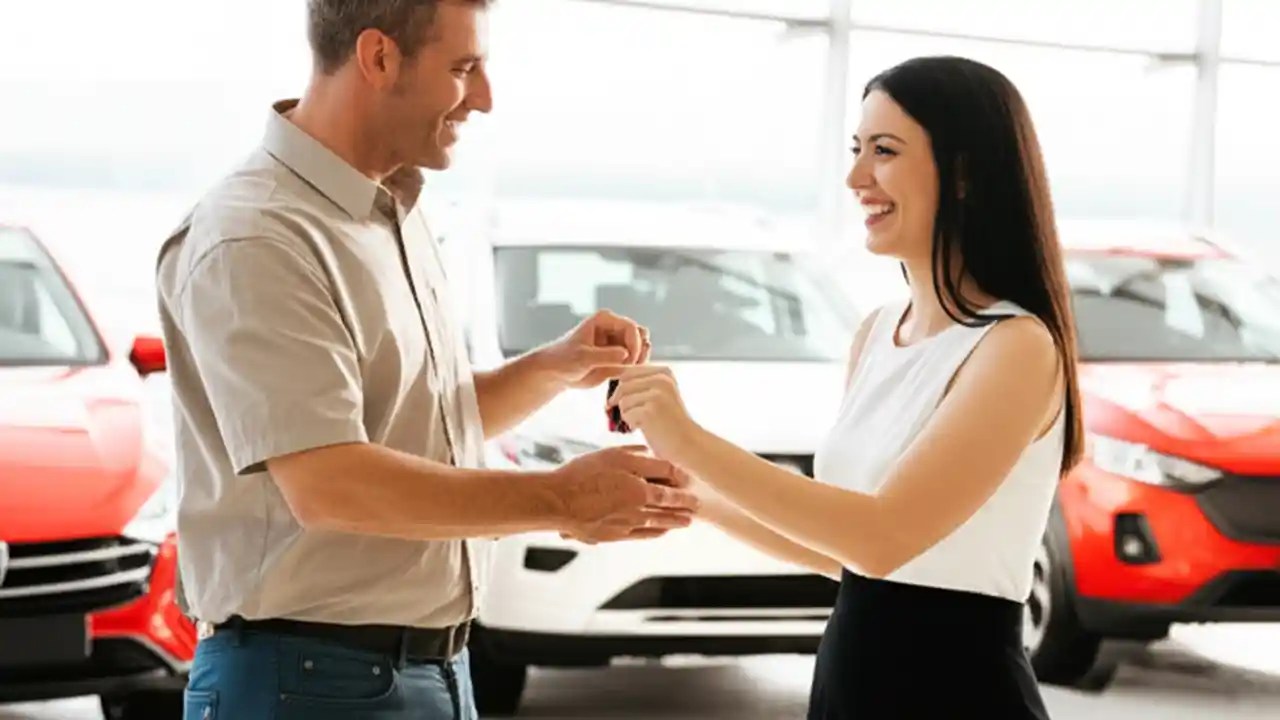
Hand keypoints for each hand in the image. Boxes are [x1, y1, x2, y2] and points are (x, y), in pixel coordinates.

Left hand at [540, 310, 651, 389]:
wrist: (556, 373)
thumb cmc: (564, 359)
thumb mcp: (583, 358)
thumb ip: (604, 356)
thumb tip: (626, 355)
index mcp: (605, 319)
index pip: (631, 327)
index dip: (634, 344)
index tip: (628, 362)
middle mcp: (614, 328)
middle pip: (641, 335)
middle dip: (640, 351)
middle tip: (630, 366)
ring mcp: (617, 343)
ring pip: (641, 348)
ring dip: (639, 360)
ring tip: (627, 371)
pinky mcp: (618, 358)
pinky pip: (635, 361)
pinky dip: (634, 369)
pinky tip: (622, 376)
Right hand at [550, 445, 697, 543]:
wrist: (559, 502)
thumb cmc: (582, 475)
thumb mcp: (611, 456)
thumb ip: (635, 455)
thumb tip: (652, 453)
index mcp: (640, 487)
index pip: (668, 481)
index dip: (681, 478)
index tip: (689, 478)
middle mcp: (638, 508)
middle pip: (668, 505)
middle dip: (684, 504)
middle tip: (697, 504)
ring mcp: (627, 523)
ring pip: (659, 522)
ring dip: (675, 520)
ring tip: (687, 521)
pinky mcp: (615, 534)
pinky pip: (643, 534)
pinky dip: (656, 532)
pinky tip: (663, 531)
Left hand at [606, 366, 700, 463]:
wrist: (688, 444)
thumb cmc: (670, 423)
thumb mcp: (660, 395)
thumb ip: (641, 385)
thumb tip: (611, 389)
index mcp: (664, 372)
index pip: (628, 373)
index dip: (623, 390)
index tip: (632, 404)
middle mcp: (661, 379)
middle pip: (622, 386)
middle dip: (624, 403)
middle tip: (637, 416)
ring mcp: (656, 395)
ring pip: (622, 401)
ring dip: (629, 415)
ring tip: (646, 422)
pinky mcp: (650, 411)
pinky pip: (626, 414)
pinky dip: (632, 424)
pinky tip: (648, 429)